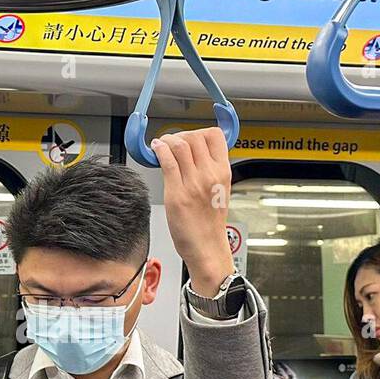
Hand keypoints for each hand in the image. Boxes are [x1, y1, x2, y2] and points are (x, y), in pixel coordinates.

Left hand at [152, 128, 235, 297]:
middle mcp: (210, 175)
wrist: (206, 247)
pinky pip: (167, 161)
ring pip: (180, 145)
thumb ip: (210, 169)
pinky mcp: (177, 193)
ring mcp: (194, 183)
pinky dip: (159, 150)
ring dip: (167, 140)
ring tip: (162, 146)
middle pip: (195, 136)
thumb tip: (194, 152)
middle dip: (180, 135)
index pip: (215, 136)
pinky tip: (156, 150)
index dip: (199, 131)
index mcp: (223, 172)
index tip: (190, 137)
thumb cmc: (210, 223)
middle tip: (172, 143)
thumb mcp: (219, 190)